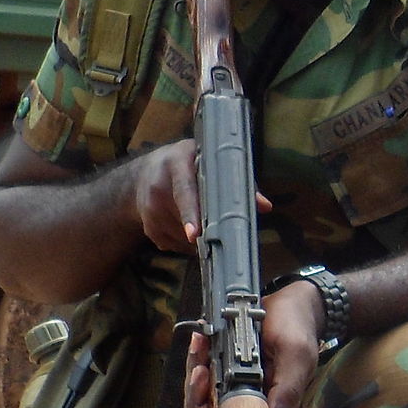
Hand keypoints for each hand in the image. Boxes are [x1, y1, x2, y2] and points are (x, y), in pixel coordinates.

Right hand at [129, 140, 271, 255]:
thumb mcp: (208, 162)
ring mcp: (149, 211)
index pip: (183, 192)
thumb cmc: (187, 165)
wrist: (143, 174)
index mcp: (176, 165)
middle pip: (185, 220)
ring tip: (205, 223)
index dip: (190, 213)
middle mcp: (158, 188)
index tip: (195, 234)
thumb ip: (238, 181)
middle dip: (206, 230)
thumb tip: (264, 206)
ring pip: (182, 238)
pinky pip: (175, 245)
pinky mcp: (149, 229)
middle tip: (223, 234)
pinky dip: (188, 243)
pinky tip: (191, 228)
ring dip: (199, 238)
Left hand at [187, 277, 324, 407]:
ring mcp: (234, 384)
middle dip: (198, 400)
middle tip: (201, 373)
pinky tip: (200, 339)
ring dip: (194, 376)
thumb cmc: (298, 331)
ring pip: (201, 396)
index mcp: (269, 407)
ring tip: (200, 349)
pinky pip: (202, 370)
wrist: (293, 302)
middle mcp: (248, 400)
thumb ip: (287, 393)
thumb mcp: (297, 359)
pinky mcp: (224, 368)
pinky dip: (196, 356)